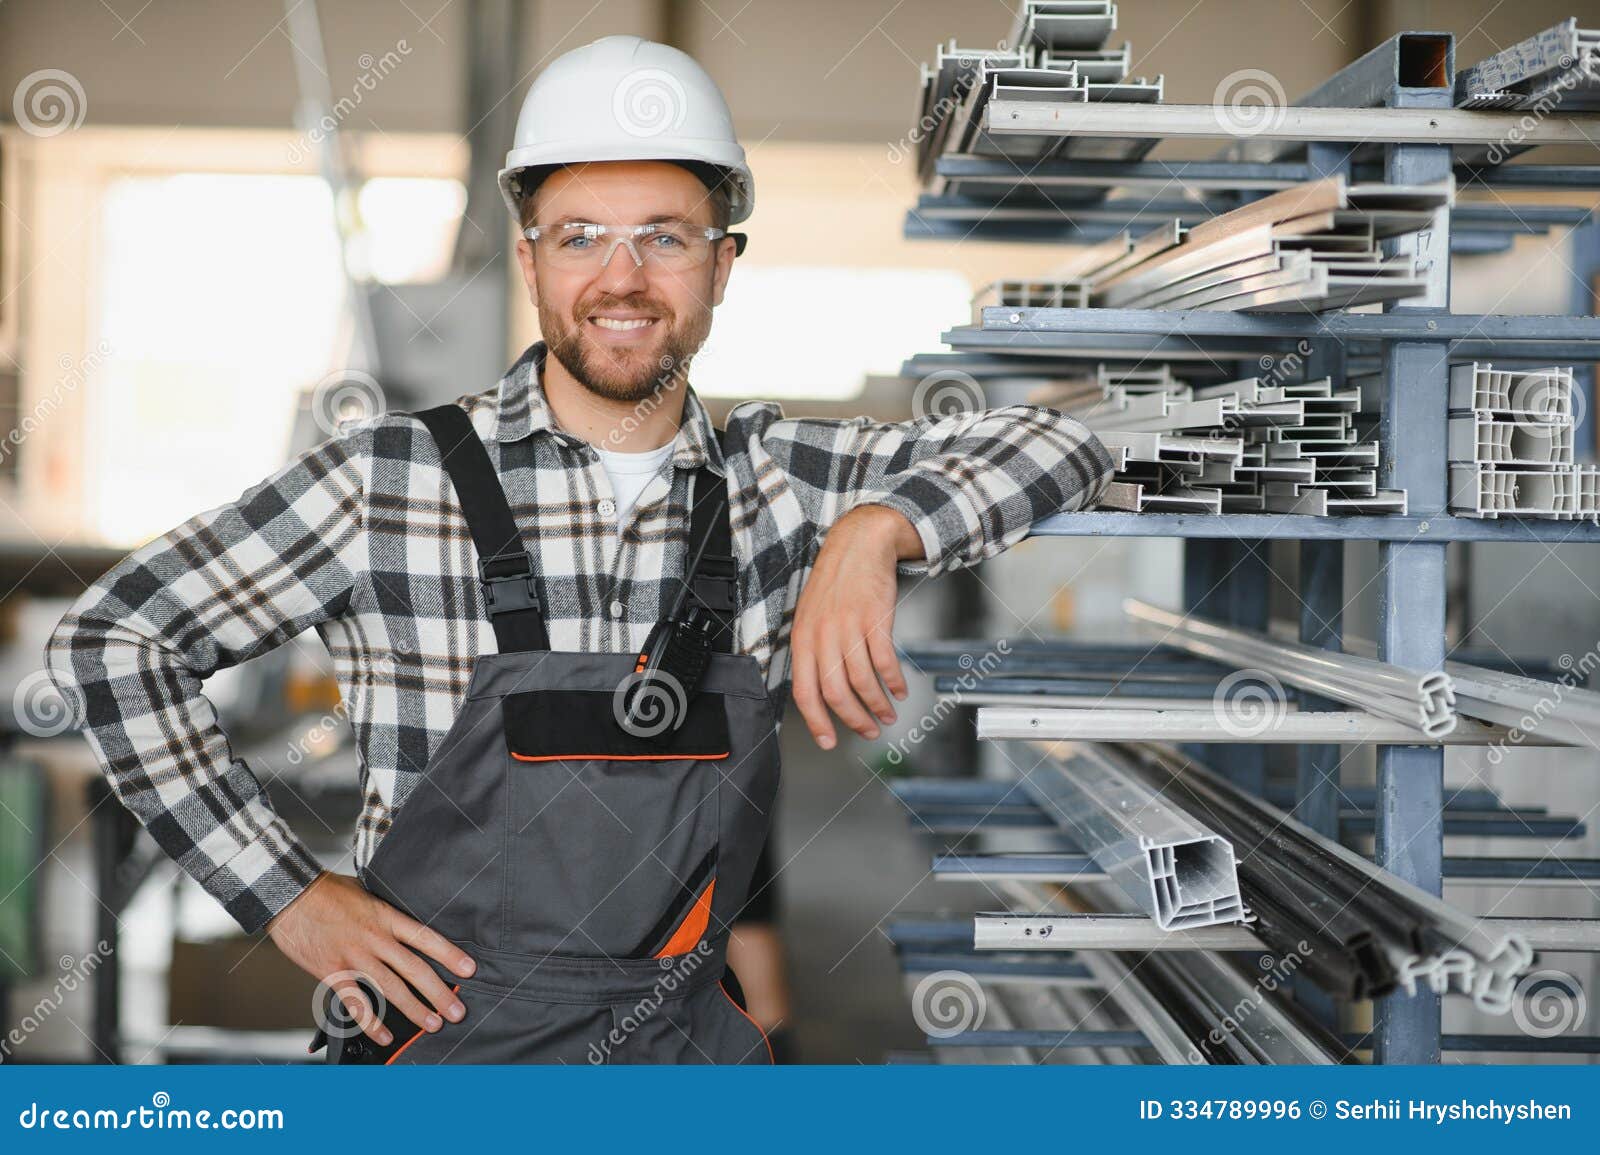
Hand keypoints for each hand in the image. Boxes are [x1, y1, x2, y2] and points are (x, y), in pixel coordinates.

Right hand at [266, 870, 476, 1045]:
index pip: (426, 938)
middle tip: (457, 1011)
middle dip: (439, 993)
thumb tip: (402, 920)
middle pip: (415, 970)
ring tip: (433, 1024)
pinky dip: (372, 1023)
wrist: (289, 894)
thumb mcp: (366, 892)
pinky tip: (386, 1037)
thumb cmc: (326, 891)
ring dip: (415, 1010)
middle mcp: (375, 939)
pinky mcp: (332, 972)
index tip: (469, 970)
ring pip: (391, 989)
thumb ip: (385, 911)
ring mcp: (354, 957)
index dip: (450, 955)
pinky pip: (357, 1002)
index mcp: (386, 917)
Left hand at [790, 505, 915, 749]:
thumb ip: (812, 652)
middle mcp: (823, 636)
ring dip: (877, 705)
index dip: (817, 722)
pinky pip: (885, 662)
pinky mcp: (875, 620)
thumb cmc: (835, 583)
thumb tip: (819, 692)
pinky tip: (899, 689)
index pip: (804, 692)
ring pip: (862, 682)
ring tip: (887, 715)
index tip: (829, 741)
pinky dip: (894, 682)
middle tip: (868, 731)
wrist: (858, 545)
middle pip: (836, 693)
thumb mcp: (810, 617)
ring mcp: (849, 628)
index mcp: (803, 639)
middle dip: (854, 720)